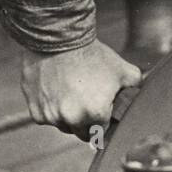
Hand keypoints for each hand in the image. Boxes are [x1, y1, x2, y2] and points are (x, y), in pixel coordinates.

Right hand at [20, 39, 141, 141]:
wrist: (59, 39)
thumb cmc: (91, 54)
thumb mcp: (122, 69)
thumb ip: (134, 87)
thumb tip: (137, 95)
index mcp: (95, 114)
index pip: (101, 132)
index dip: (103, 122)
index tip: (102, 112)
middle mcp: (71, 120)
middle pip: (80, 132)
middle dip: (85, 121)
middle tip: (87, 100)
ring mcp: (51, 116)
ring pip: (61, 124)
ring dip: (66, 115)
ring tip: (71, 90)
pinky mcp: (35, 110)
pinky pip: (45, 116)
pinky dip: (50, 107)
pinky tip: (57, 88)